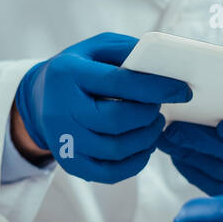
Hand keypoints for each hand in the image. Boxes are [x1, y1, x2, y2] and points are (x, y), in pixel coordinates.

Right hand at [14, 32, 190, 182]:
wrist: (40, 98)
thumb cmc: (80, 69)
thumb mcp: (97, 48)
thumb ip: (128, 51)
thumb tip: (164, 65)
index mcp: (67, 73)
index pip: (117, 82)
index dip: (155, 87)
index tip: (182, 90)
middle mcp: (61, 109)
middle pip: (116, 120)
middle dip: (148, 115)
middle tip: (159, 108)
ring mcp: (63, 140)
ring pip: (115, 149)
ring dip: (146, 139)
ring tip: (155, 124)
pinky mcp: (71, 163)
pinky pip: (110, 172)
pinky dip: (136, 162)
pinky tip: (144, 146)